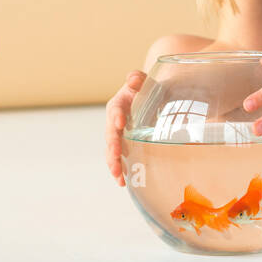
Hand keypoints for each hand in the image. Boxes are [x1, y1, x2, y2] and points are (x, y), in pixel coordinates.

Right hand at [105, 69, 146, 185]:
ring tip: (118, 176)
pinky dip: (120, 170)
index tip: (120, 123)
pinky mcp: (124, 146)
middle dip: (112, 146)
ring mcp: (119, 136)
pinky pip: (119, 159)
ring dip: (113, 163)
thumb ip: (137, 79)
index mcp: (118, 104)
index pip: (114, 109)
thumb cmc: (147, 89)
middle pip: (110, 134)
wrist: (151, 98)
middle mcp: (115, 121)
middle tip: (115, 156)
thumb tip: (134, 79)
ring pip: (111, 150)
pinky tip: (123, 182)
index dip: (116, 116)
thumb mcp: (143, 80)